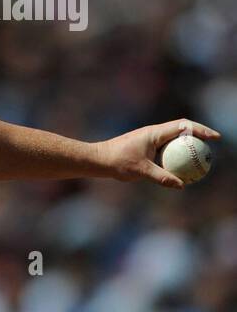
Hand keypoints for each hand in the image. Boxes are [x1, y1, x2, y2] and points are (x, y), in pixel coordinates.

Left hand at [93, 119, 221, 188]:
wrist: (98, 159)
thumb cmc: (117, 162)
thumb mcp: (141, 171)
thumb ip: (162, 177)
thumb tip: (181, 185)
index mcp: (154, 133)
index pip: (183, 126)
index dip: (201, 130)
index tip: (214, 137)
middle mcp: (153, 133)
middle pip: (182, 130)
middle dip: (199, 135)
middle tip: (212, 147)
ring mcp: (150, 139)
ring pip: (174, 140)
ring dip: (187, 145)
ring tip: (202, 156)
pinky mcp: (146, 147)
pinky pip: (166, 149)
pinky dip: (176, 154)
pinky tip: (181, 167)